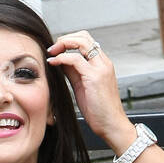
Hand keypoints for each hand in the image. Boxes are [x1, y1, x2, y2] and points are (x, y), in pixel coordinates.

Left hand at [46, 31, 134, 152]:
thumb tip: (61, 62)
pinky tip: (53, 63)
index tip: (57, 49)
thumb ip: (74, 73)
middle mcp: (103, 63)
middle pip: (84, 36)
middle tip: (52, 48)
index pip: (86, 41)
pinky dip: (62, 58)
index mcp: (102, 64)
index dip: (70, 41)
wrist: (111, 126)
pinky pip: (75, 59)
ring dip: (63, 44)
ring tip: (52, 52)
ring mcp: (100, 68)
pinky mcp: (94, 77)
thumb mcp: (83, 87)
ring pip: (81, 42)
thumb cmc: (99, 111)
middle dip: (65, 38)